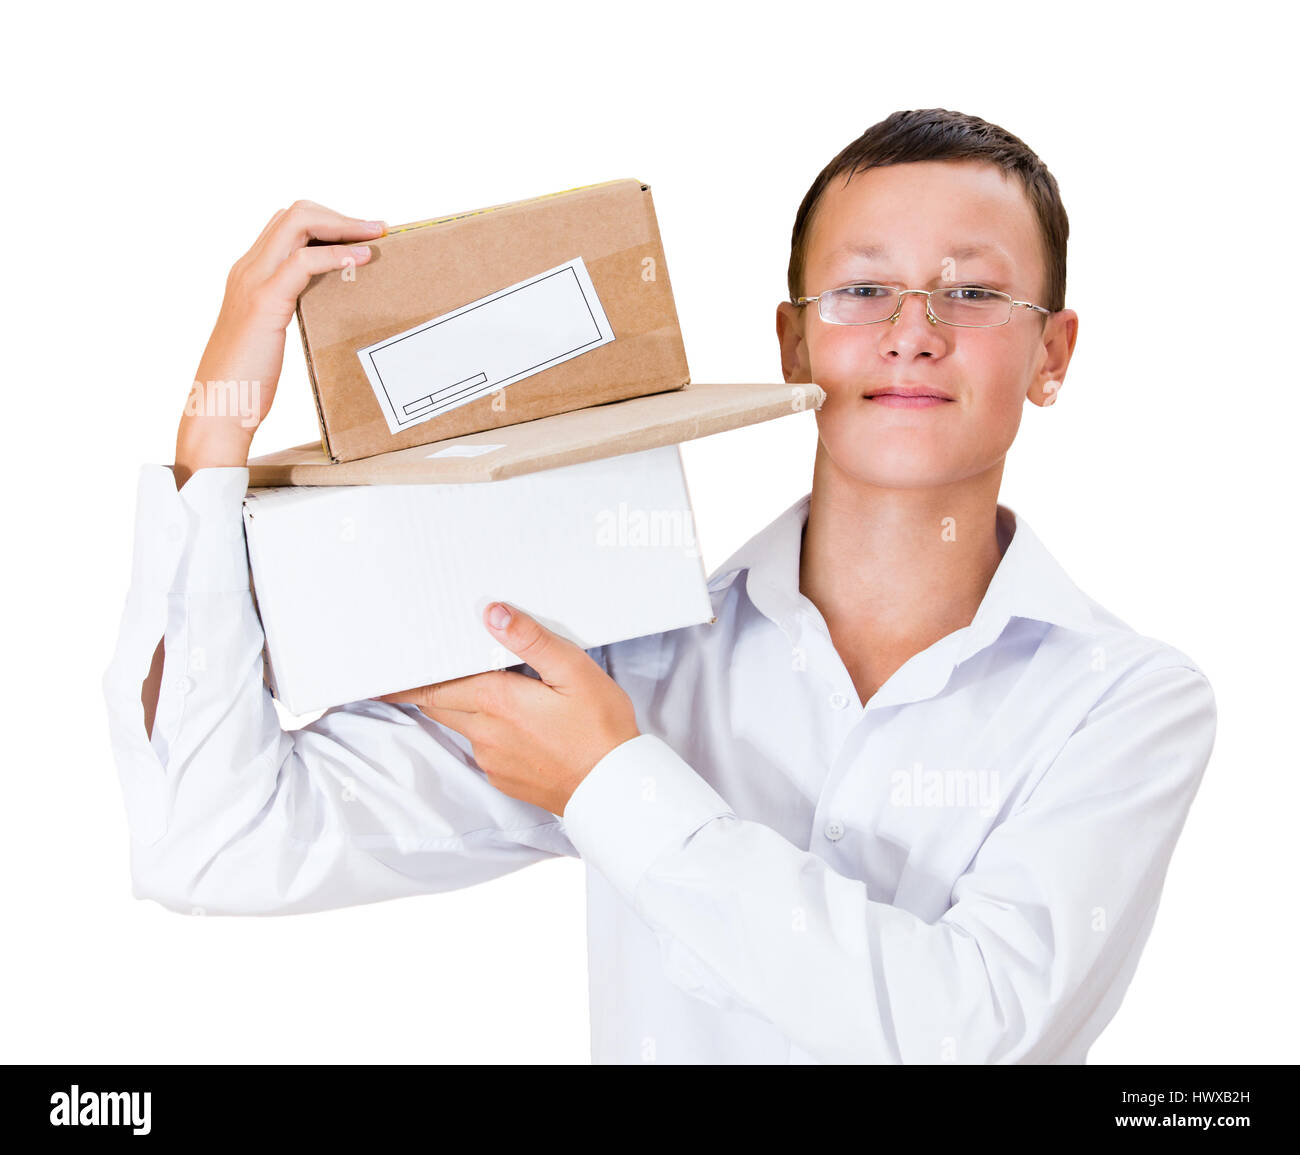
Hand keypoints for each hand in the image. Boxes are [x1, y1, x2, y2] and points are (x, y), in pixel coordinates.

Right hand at [174, 200, 385, 484]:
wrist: (218, 409)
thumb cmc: (246, 382)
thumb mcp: (268, 335)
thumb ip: (286, 312)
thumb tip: (318, 307)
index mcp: (248, 275)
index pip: (286, 226)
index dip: (326, 222)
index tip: (361, 233)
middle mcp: (247, 269)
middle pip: (294, 214)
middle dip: (340, 216)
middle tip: (376, 227)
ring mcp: (253, 282)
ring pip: (297, 224)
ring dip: (343, 225)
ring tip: (375, 235)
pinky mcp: (264, 303)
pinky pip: (303, 262)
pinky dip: (336, 254)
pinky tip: (360, 259)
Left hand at [376, 602, 640, 816]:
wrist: (615, 788)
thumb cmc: (601, 728)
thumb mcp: (574, 671)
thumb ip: (531, 640)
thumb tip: (492, 613)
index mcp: (496, 701)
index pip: (432, 686)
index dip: (404, 679)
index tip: (380, 673)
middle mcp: (485, 733)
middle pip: (438, 705)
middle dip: (426, 687)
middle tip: (415, 668)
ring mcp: (492, 759)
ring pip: (461, 725)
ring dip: (461, 706)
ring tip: (482, 687)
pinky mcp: (504, 777)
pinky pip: (482, 748)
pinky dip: (486, 730)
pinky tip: (515, 723)